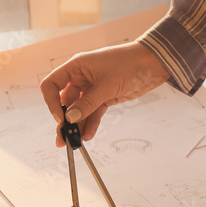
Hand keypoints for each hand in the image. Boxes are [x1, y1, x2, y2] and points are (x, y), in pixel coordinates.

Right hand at [40, 42, 169, 144]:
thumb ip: (87, 104)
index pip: (52, 85)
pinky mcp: (105, 97)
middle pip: (65, 101)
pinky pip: (93, 112)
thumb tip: (69, 119)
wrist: (154, 63)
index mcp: (76, 67)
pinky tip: (89, 135)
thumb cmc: (129, 64)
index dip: (51, 102)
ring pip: (79, 110)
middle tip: (64, 139)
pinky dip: (91, 123)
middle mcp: (81, 77)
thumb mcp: (106, 86)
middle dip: (64, 120)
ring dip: (78, 125)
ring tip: (76, 143)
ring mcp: (93, 88)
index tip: (60, 119)